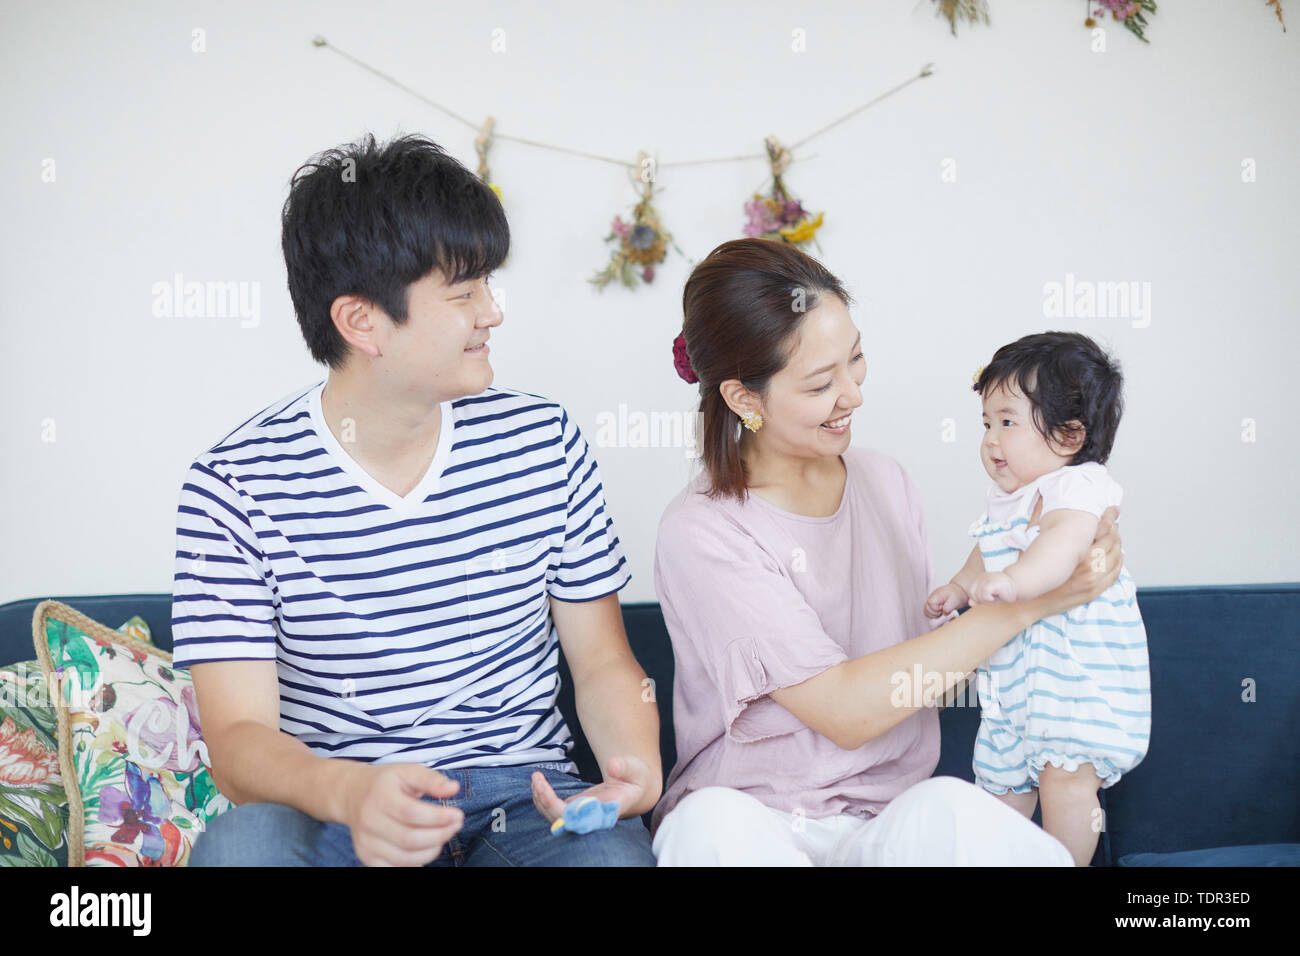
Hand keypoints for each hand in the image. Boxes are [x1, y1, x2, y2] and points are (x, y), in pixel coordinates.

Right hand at [341, 763, 463, 866]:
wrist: (353, 794)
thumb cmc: (386, 782)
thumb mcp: (408, 770)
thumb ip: (431, 779)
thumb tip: (453, 788)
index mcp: (380, 796)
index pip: (411, 813)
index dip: (438, 817)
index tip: (458, 815)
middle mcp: (369, 821)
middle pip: (409, 839)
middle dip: (440, 835)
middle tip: (456, 825)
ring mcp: (366, 843)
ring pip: (404, 858)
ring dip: (431, 850)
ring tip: (443, 836)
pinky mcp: (367, 857)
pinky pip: (395, 868)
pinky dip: (415, 863)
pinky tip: (427, 849)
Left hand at [531, 754, 652, 824]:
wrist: (635, 789)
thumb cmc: (636, 779)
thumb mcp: (635, 769)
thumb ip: (625, 766)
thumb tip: (612, 765)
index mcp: (608, 810)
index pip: (586, 820)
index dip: (571, 816)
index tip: (562, 803)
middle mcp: (591, 816)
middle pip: (564, 820)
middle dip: (547, 802)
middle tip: (539, 780)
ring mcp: (580, 813)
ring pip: (554, 816)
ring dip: (541, 799)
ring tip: (536, 777)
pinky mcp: (573, 807)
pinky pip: (552, 808)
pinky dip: (542, 796)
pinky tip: (538, 781)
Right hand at [925, 583, 967, 617]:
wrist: (958, 592)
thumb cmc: (957, 595)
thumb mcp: (955, 601)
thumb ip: (948, 607)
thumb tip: (944, 612)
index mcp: (937, 594)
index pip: (930, 603)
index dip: (936, 609)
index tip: (942, 609)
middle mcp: (932, 597)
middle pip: (926, 607)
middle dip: (934, 613)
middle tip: (942, 611)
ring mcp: (932, 600)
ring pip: (926, 610)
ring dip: (933, 614)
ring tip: (941, 612)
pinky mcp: (932, 604)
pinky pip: (928, 611)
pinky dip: (932, 615)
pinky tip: (939, 613)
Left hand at [968, 572, 1016, 605]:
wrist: (1018, 587)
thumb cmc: (1003, 593)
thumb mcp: (988, 598)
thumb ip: (978, 599)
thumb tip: (970, 603)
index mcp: (979, 578)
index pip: (970, 591)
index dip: (977, 598)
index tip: (989, 597)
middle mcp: (982, 576)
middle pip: (972, 592)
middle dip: (981, 599)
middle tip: (993, 597)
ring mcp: (987, 577)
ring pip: (977, 594)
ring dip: (987, 600)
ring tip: (996, 596)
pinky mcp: (993, 581)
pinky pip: (984, 594)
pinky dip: (989, 598)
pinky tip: (997, 596)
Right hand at [1036, 505, 1122, 617]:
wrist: (1030, 601)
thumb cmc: (1033, 573)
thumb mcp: (1038, 546)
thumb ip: (1047, 527)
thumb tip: (1047, 506)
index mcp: (1078, 554)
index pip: (1103, 530)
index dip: (1109, 518)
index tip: (1111, 511)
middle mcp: (1089, 568)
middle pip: (1113, 543)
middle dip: (1115, 531)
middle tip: (1113, 523)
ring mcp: (1093, 581)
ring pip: (1116, 559)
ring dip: (1119, 546)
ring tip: (1115, 538)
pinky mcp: (1093, 592)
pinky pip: (1114, 575)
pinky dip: (1118, 564)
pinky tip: (1116, 557)